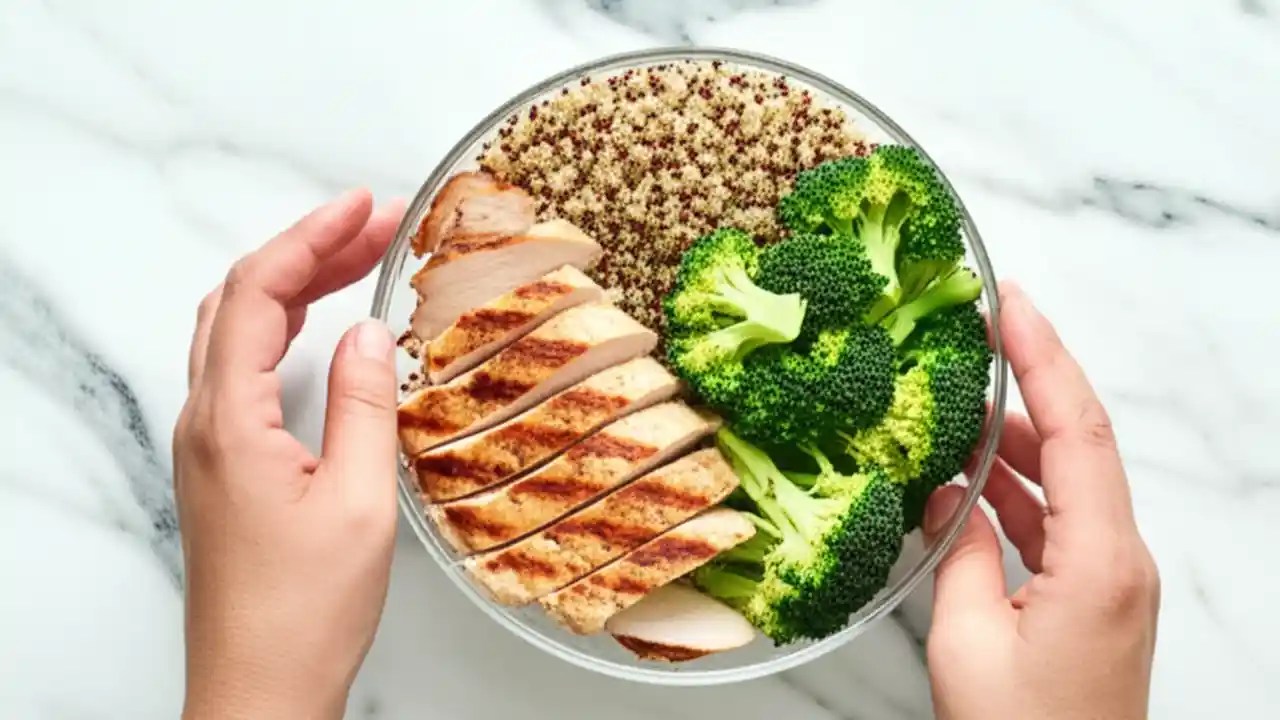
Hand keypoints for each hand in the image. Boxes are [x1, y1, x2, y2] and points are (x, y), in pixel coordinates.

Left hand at [174, 189, 404, 718]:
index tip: (367, 205)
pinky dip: (284, 326)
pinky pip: (243, 366)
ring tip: (360, 259)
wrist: (260, 687)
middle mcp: (205, 421)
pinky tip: (323, 329)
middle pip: (242, 300)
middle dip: (308, 249)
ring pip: (237, 330)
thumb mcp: (358, 501)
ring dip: (295, 284)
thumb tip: (374, 333)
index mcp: (230, 419)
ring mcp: (209, 443)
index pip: (259, 293)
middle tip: (379, 224)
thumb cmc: (304, 611)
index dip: (312, 237)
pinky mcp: (224, 464)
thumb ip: (365, 406)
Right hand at [922, 282, 1159, 719]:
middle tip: (976, 336)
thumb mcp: (966, 640)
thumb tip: (948, 499)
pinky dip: (1014, 495)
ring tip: (956, 407)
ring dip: (1014, 443)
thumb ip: (958, 554)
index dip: (1045, 359)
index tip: (1012, 305)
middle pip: (1080, 445)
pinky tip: (967, 485)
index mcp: (1099, 562)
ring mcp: (1111, 580)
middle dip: (1029, 384)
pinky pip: (1058, 523)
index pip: (1077, 432)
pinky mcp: (1094, 599)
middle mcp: (1119, 561)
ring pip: (1067, 483)